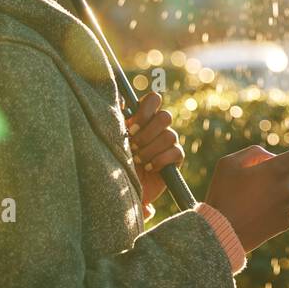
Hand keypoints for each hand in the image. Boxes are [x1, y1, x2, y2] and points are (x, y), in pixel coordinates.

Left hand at [125, 91, 183, 206]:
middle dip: (147, 134)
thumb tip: (122, 100)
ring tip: (137, 160)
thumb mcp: (112, 138)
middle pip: (165, 117)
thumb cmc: (115, 160)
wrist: (122, 188)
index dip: (145, 111)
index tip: (132, 128)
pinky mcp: (175, 158)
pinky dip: (160, 160)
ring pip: (170, 136)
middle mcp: (158, 127)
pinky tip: (148, 168)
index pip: (154, 99)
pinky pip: (176, 152)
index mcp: (144, 117)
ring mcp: (168, 142)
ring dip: (150, 150)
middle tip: (133, 146)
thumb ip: (117, 117)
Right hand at [203, 126, 288, 252]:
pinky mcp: (286, 222)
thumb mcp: (229, 163)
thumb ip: (255, 152)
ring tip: (276, 178)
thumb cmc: (222, 195)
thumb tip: (273, 157)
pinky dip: (286, 196)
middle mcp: (288, 188)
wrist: (220, 235)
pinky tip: (266, 200)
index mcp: (276, 170)